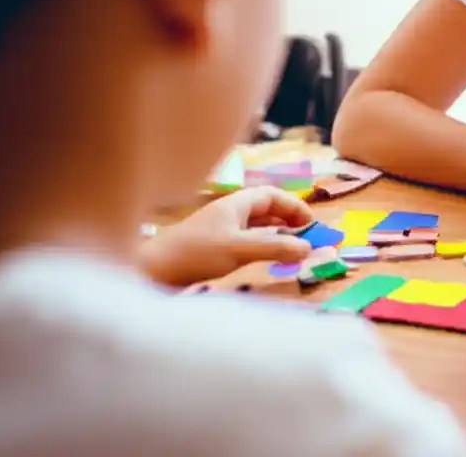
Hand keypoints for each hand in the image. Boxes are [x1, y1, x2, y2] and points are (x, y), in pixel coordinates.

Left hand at [140, 187, 314, 285]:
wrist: (153, 270)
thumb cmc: (197, 254)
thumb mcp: (241, 250)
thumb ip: (276, 247)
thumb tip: (308, 247)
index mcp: (236, 204)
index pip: (272, 195)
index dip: (294, 206)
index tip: (311, 223)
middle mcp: (229, 212)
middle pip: (265, 208)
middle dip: (288, 220)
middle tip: (306, 236)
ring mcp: (219, 228)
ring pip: (255, 225)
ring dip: (276, 233)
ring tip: (292, 247)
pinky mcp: (213, 245)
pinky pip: (246, 239)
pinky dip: (262, 244)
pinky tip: (266, 256)